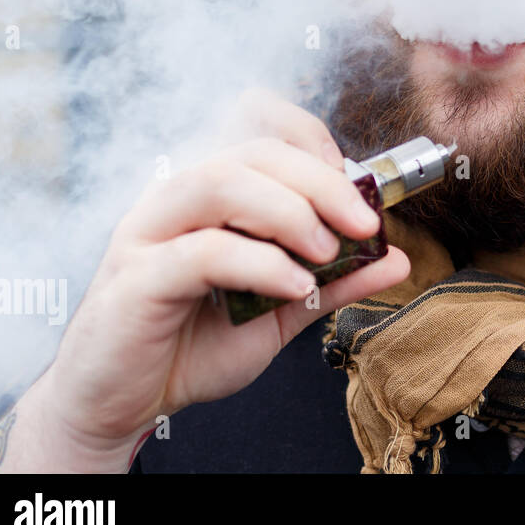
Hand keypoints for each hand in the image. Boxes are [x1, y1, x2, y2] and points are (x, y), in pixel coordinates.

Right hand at [0, 89, 410, 471]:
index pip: (255, 121)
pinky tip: (292, 286)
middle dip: (321, 182)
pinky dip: (259, 263)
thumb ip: (336, 280)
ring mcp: (149, 231)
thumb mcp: (283, 309)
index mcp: (210, 190)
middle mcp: (176, 197)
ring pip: (220, 181)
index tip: (357, 187)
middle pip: (253, 151)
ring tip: (326, 252)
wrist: (127, 403)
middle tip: (364, 225)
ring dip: (289, 211)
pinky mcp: (136, 277)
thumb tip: (397, 257)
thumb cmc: (193, 345)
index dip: (313, 139)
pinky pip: (201, 250)